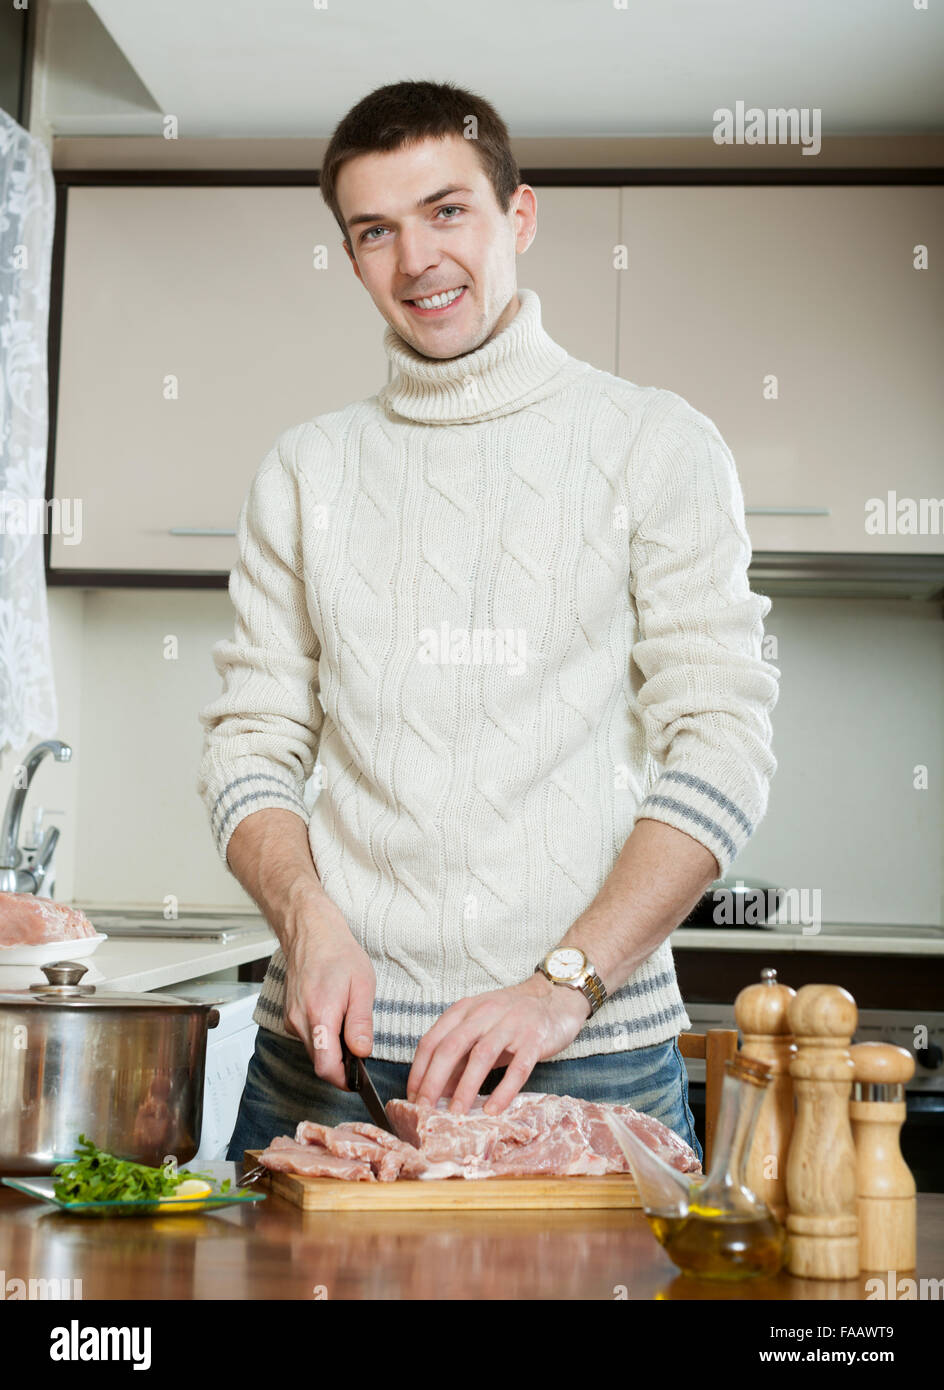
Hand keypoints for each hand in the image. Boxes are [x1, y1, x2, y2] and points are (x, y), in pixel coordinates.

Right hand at [280, 895, 375, 1089]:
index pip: (326, 1067)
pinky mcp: (289, 1016)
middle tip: (360, 1053)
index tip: (357, 1082)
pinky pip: (308, 1038)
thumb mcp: (362, 985)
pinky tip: (335, 1018)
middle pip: (320, 1063)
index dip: (342, 1081)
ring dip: (332, 1050)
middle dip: (341, 1066)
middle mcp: (300, 1021)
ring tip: (349, 1026)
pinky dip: (323, 1037)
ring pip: (314, 1051)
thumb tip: (362, 1053)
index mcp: (320, 1015)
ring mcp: (292, 1019)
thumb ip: (361, 1023)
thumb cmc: (337, 953)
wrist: (311, 932)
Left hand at [406, 973, 590, 1115]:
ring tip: (456, 1114)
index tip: (412, 1098)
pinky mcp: (534, 1039)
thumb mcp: (479, 1030)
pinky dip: (503, 1091)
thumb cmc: (510, 1018)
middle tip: (424, 1110)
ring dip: (465, 1088)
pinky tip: (492, 1109)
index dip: (419, 1070)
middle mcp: (484, 1013)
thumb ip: (458, 1057)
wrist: (554, 999)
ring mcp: (511, 1025)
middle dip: (433, 1081)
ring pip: (481, 1056)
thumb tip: (434, 1091)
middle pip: (451, 1047)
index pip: (432, 1040)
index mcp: (464, 1010)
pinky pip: (518, 1068)